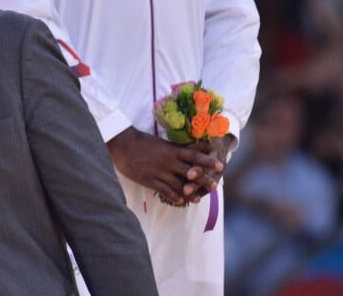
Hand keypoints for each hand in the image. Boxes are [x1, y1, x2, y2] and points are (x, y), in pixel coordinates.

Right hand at [107, 128, 224, 204]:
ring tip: (198, 199)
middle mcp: (168, 162)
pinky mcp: (149, 180)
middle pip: (191, 172)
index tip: (220, 165)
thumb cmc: (141, 142)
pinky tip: (179, 200)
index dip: (208, 161)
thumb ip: (174, 149)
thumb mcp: (161, 143)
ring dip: (190, 192)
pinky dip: (173, 196)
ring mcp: (159, 172)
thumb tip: (190, 149)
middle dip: (204, 180)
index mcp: (171, 150)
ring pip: (179, 185)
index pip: (194, 156)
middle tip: (215, 186)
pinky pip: (164, 191)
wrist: (122, 144)